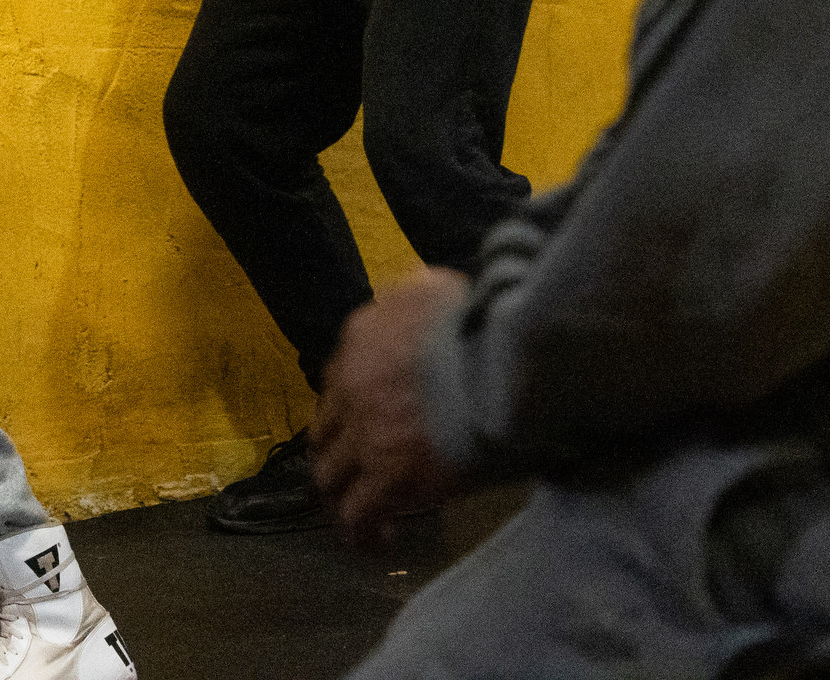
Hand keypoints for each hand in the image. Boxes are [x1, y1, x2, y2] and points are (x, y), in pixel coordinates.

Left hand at [311, 267, 471, 540]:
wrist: (504, 360)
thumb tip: (421, 293)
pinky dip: (364, 532)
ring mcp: (364, 432)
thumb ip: (417, 294)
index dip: (351, 405)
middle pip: (324, 430)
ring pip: (330, 476)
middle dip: (337, 453)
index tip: (367, 423)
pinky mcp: (388, 476)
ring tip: (362, 514)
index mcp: (361, 335)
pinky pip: (358, 515)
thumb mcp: (438, 287)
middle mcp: (350, 383)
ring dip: (343, 495)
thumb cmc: (486, 321)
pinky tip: (378, 542)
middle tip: (357, 472)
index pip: (338, 377)